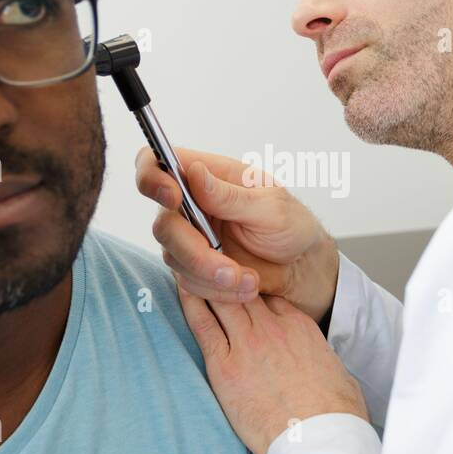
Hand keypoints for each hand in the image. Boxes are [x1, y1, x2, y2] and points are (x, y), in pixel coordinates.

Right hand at [136, 147, 339, 319]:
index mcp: (206, 175)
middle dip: (195, 252)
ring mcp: (188, 237)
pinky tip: (247, 287)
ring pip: (174, 259)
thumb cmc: (291, 225)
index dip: (151, 178)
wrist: (300, 266)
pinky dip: (217, 290)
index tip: (173, 198)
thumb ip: (230, 195)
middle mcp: (189, 204)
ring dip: (212, 276)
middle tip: (229, 268)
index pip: (156, 163)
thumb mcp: (270, 207)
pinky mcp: (193, 267)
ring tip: (250, 281)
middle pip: (163, 224)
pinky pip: (189, 282)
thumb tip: (194, 173)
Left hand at [177, 286, 368, 453]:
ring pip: (220, 298)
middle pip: (242, 289)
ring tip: (188, 267)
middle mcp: (272, 328)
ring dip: (204, 282)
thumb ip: (320, 359)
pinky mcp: (225, 366)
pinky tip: (181, 289)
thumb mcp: (336, 373)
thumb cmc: (334, 413)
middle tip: (208, 266)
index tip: (241, 289)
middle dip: (226, 277)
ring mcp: (247, 343)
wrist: (319, 436)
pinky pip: (202, 325)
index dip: (252, 291)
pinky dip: (190, 303)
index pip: (269, 297)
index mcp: (299, 327)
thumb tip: (321, 366)